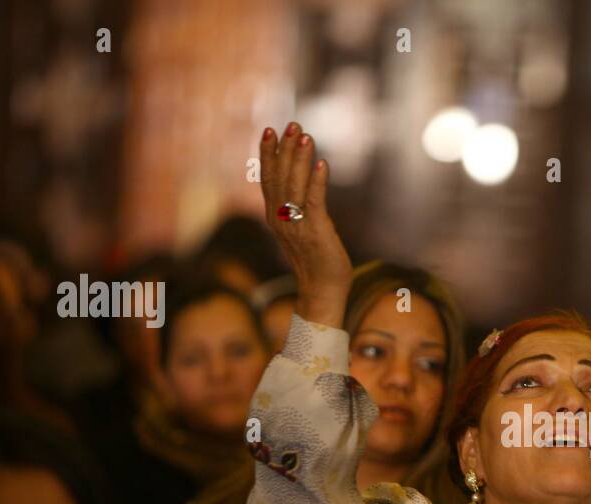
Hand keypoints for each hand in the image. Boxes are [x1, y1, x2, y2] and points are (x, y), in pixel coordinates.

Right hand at [260, 122, 352, 327]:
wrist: (322, 291)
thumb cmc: (316, 261)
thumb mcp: (301, 231)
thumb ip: (296, 209)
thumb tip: (301, 187)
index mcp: (275, 217)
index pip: (268, 179)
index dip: (269, 154)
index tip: (271, 131)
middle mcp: (281, 219)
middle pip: (280, 177)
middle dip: (285, 148)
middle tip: (293, 124)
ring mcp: (296, 225)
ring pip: (295, 185)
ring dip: (300, 159)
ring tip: (305, 136)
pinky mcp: (315, 231)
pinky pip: (314, 201)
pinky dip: (317, 181)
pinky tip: (322, 163)